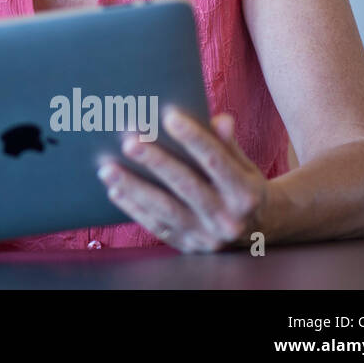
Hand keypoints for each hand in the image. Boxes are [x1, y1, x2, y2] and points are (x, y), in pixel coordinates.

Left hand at [97, 107, 267, 252]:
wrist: (256, 233)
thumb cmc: (241, 187)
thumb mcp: (243, 166)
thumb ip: (227, 143)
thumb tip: (221, 120)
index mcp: (244, 192)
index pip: (216, 161)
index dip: (194, 138)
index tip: (169, 116)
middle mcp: (227, 218)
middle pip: (187, 186)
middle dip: (156, 162)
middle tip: (128, 142)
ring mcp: (206, 236)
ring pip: (166, 210)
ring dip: (134, 188)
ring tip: (108, 169)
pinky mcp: (188, 246)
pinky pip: (157, 226)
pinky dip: (134, 209)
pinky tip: (115, 190)